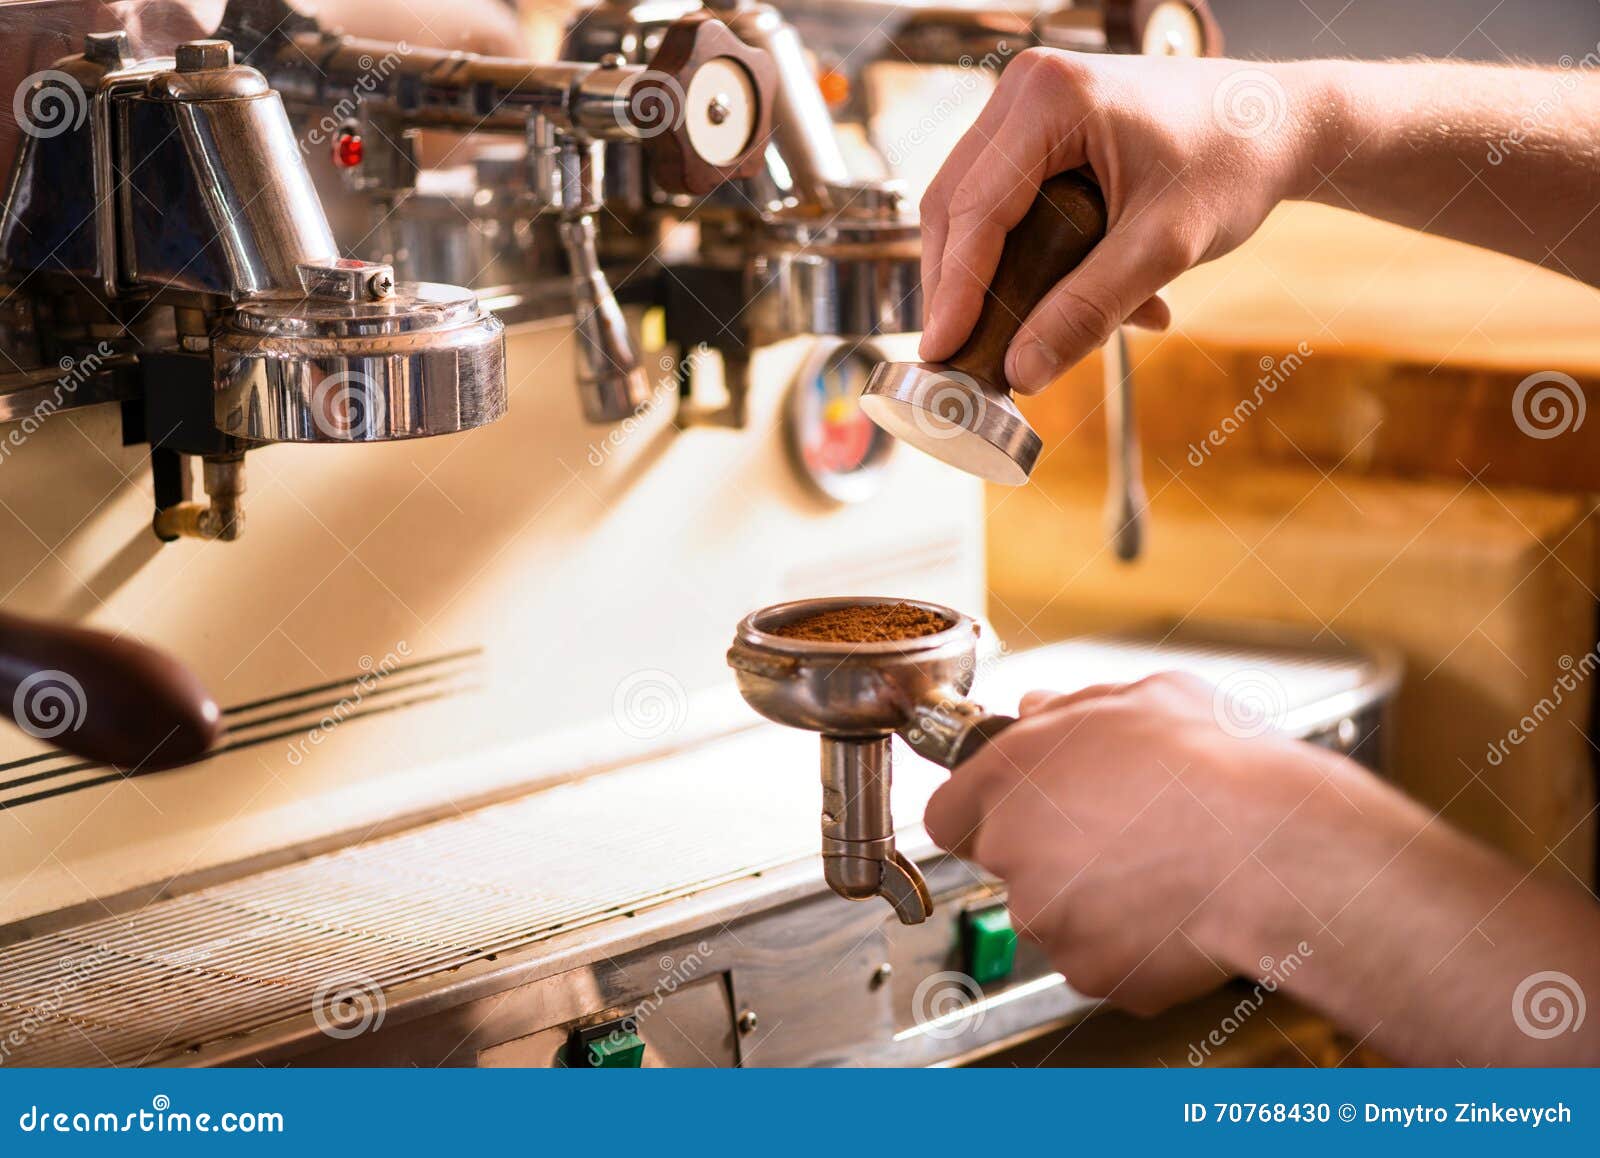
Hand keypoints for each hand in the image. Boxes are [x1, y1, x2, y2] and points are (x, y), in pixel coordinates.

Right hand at [918, 51, 1327, 390]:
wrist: (1278, 124)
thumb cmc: (1234, 161)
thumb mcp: (1164, 246)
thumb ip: (1090, 308)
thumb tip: (1023, 370)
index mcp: (1050, 99)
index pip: (975, 210)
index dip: (954, 290)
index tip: (940, 353)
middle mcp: (1027, 91)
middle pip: (956, 209)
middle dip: (962, 290)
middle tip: (966, 358)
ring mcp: (1028, 108)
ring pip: (974, 212)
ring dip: (997, 281)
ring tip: (1035, 334)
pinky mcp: (1040, 132)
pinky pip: (1006, 205)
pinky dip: (1027, 260)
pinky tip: (1077, 297)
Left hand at [923, 672, 1369, 1016]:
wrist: (1274, 852)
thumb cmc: (1218, 768)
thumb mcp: (1144, 697)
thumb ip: (1070, 708)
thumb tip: (1039, 711)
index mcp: (1011, 776)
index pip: (949, 813)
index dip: (985, 811)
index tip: (1017, 810)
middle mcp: (1015, 851)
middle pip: (1006, 863)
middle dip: (1048, 852)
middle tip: (1114, 832)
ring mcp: (1049, 919)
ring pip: (1054, 914)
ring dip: (1090, 899)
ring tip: (1158, 867)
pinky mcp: (1091, 972)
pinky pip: (1099, 959)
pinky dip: (1129, 945)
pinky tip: (1173, 909)